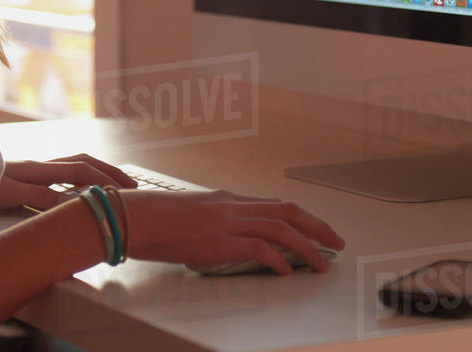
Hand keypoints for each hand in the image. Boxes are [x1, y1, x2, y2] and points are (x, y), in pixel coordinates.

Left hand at [0, 154, 137, 212]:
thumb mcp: (5, 193)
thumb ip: (37, 196)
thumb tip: (72, 202)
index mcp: (36, 168)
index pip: (81, 172)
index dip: (106, 182)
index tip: (126, 195)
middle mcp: (37, 165)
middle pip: (82, 163)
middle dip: (109, 173)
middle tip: (133, 188)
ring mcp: (30, 170)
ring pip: (72, 166)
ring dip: (97, 174)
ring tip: (114, 187)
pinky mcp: (23, 177)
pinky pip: (59, 175)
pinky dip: (78, 180)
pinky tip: (79, 193)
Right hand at [120, 189, 344, 275]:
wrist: (134, 217)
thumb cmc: (155, 218)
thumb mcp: (193, 214)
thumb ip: (216, 222)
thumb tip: (232, 236)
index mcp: (228, 199)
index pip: (275, 205)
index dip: (302, 218)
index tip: (318, 230)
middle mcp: (233, 206)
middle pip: (287, 212)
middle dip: (317, 228)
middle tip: (337, 244)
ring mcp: (227, 222)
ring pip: (281, 229)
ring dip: (306, 247)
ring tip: (322, 264)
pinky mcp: (218, 241)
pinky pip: (258, 248)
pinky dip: (276, 260)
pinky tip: (285, 272)